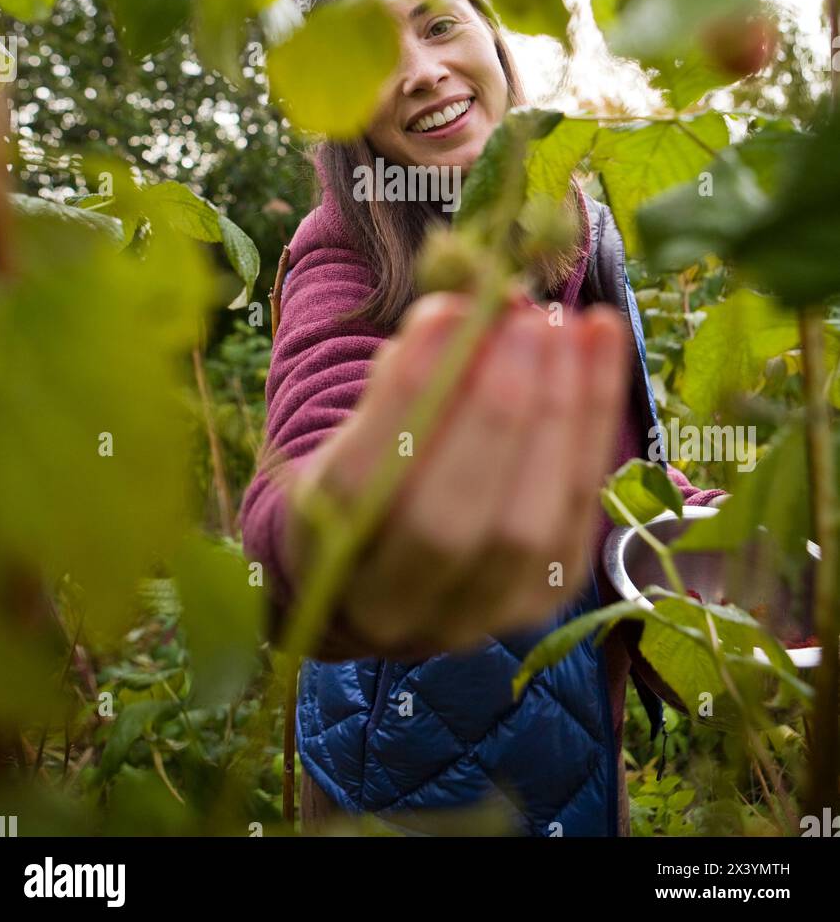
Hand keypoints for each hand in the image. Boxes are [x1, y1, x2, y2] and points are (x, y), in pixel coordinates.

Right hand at [283, 291, 629, 652]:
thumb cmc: (371, 470)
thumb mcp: (363, 420)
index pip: (363, 483)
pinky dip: (596, 421)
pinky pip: (578, 513)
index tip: (448, 310)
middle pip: (448, 521)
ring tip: (566, 327)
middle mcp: (392, 609)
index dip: (408, 394)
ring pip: (524, 530)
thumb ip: (408, 369)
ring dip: (558, 414)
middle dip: (496, 410)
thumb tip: (476, 304)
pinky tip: (600, 344)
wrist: (387, 570)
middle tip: (526, 320)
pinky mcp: (542, 600)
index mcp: (320, 555)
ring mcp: (475, 617)